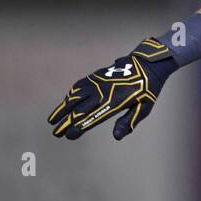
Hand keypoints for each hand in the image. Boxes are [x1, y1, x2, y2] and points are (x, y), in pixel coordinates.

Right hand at [48, 38, 178, 140]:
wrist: (147, 64)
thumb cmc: (148, 89)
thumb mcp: (144, 108)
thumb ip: (129, 122)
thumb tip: (116, 137)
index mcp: (115, 102)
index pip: (92, 118)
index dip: (79, 127)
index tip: (69, 136)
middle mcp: (103, 93)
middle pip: (80, 110)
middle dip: (66, 122)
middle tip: (56, 133)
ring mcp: (98, 83)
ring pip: (75, 96)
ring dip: (62, 108)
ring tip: (52, 119)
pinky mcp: (97, 76)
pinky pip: (79, 85)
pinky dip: (70, 94)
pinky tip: (65, 101)